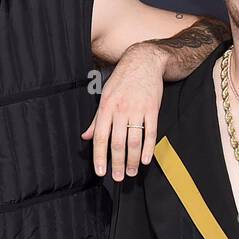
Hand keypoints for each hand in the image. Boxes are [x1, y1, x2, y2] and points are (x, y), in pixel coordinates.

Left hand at [81, 43, 165, 180]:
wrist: (143, 61)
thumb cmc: (122, 80)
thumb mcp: (104, 96)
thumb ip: (96, 120)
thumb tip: (87, 138)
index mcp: (106, 108)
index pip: (100, 138)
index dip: (99, 157)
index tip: (100, 172)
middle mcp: (120, 110)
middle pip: (118, 143)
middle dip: (118, 163)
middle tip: (119, 177)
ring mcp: (137, 109)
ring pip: (134, 141)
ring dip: (134, 160)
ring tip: (133, 172)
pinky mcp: (152, 109)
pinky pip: (151, 132)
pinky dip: (149, 148)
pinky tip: (147, 160)